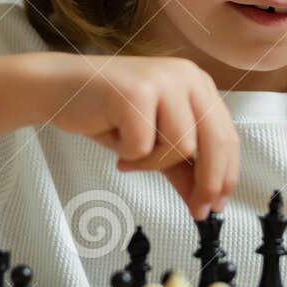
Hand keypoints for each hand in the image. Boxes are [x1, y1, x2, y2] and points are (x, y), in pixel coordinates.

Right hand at [45, 54, 239, 219]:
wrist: (59, 88)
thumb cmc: (107, 113)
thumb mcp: (153, 144)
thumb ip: (181, 170)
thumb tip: (203, 204)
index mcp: (199, 84)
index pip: (227, 136)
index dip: (225, 176)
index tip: (216, 205)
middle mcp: (187, 76)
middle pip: (215, 142)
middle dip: (207, 183)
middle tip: (197, 209)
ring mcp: (163, 80)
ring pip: (181, 147)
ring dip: (152, 164)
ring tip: (128, 155)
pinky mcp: (137, 91)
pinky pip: (144, 144)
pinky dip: (129, 153)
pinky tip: (113, 138)